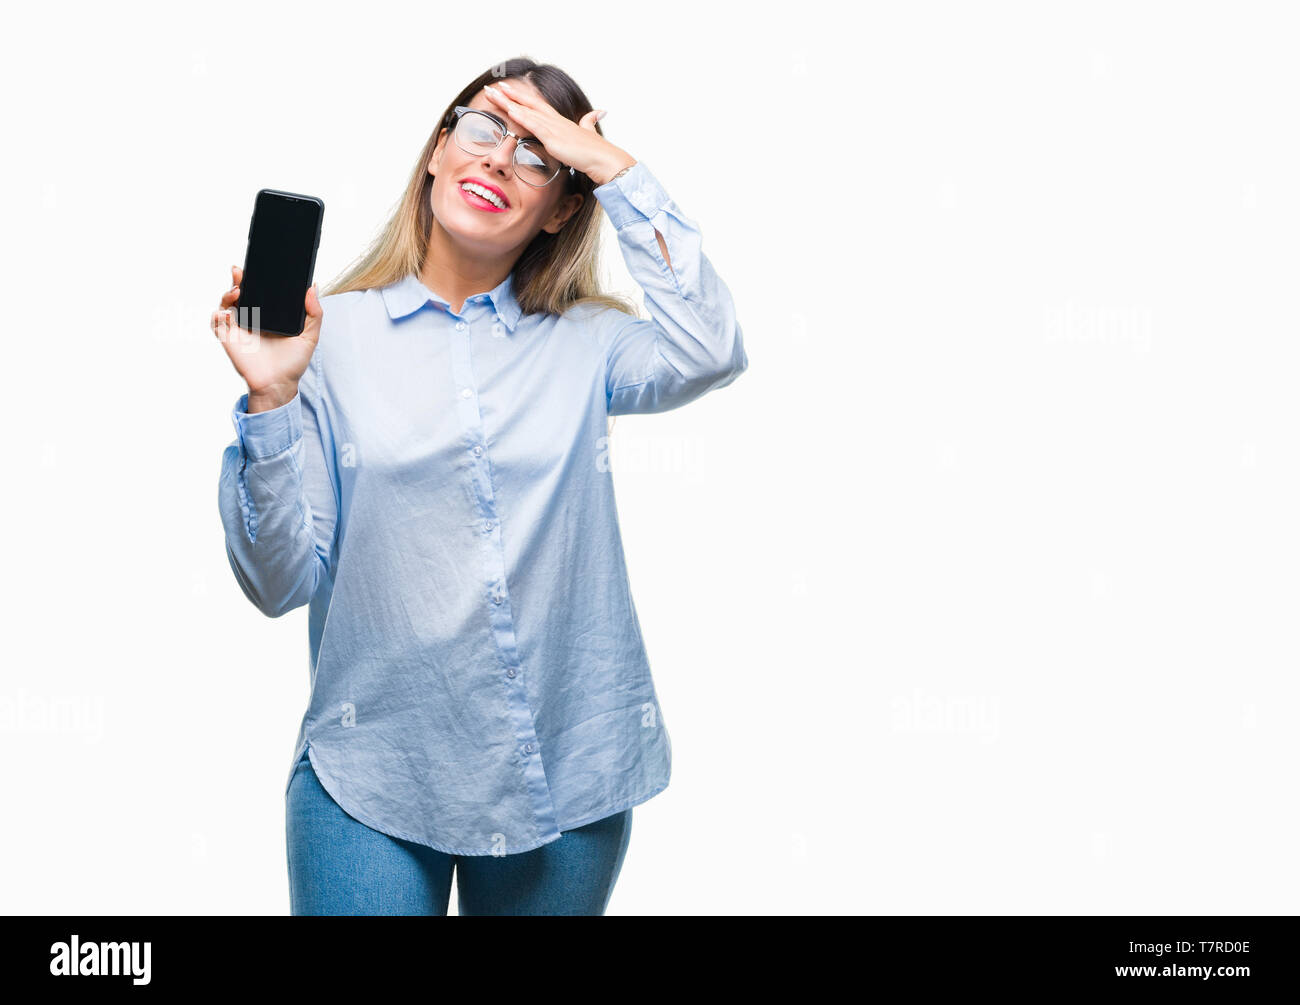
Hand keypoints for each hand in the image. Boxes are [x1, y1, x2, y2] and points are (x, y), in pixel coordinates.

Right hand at [210, 264, 322, 410]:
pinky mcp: (229, 339)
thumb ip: (314, 313)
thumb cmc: (293, 362)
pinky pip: (216, 323)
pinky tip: (228, 315)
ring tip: (237, 293)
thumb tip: (313, 287)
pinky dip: (218, 316)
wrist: (279, 384)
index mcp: (269, 314)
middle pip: (239, 292)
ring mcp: (239, 328)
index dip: (255, 277)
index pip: (260, 291)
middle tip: (240, 272)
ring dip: (227, 294)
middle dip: (237, 279)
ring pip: (225, 304)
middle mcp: (252, 318)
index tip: (257, 267)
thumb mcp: (309, 336)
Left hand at [483, 81, 635, 185]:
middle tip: (492, 86)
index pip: (537, 105)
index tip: (508, 90)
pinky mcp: (553, 139)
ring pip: (526, 111)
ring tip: (492, 93)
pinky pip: (534, 125)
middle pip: (528, 103)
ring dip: (508, 102)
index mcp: (560, 121)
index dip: (522, 97)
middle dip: (509, 95)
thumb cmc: (597, 151)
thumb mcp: (590, 133)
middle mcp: (555, 121)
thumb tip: (597, 112)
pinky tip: (510, 110)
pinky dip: (522, 117)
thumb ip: (589, 123)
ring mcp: (553, 128)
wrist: (604, 159)